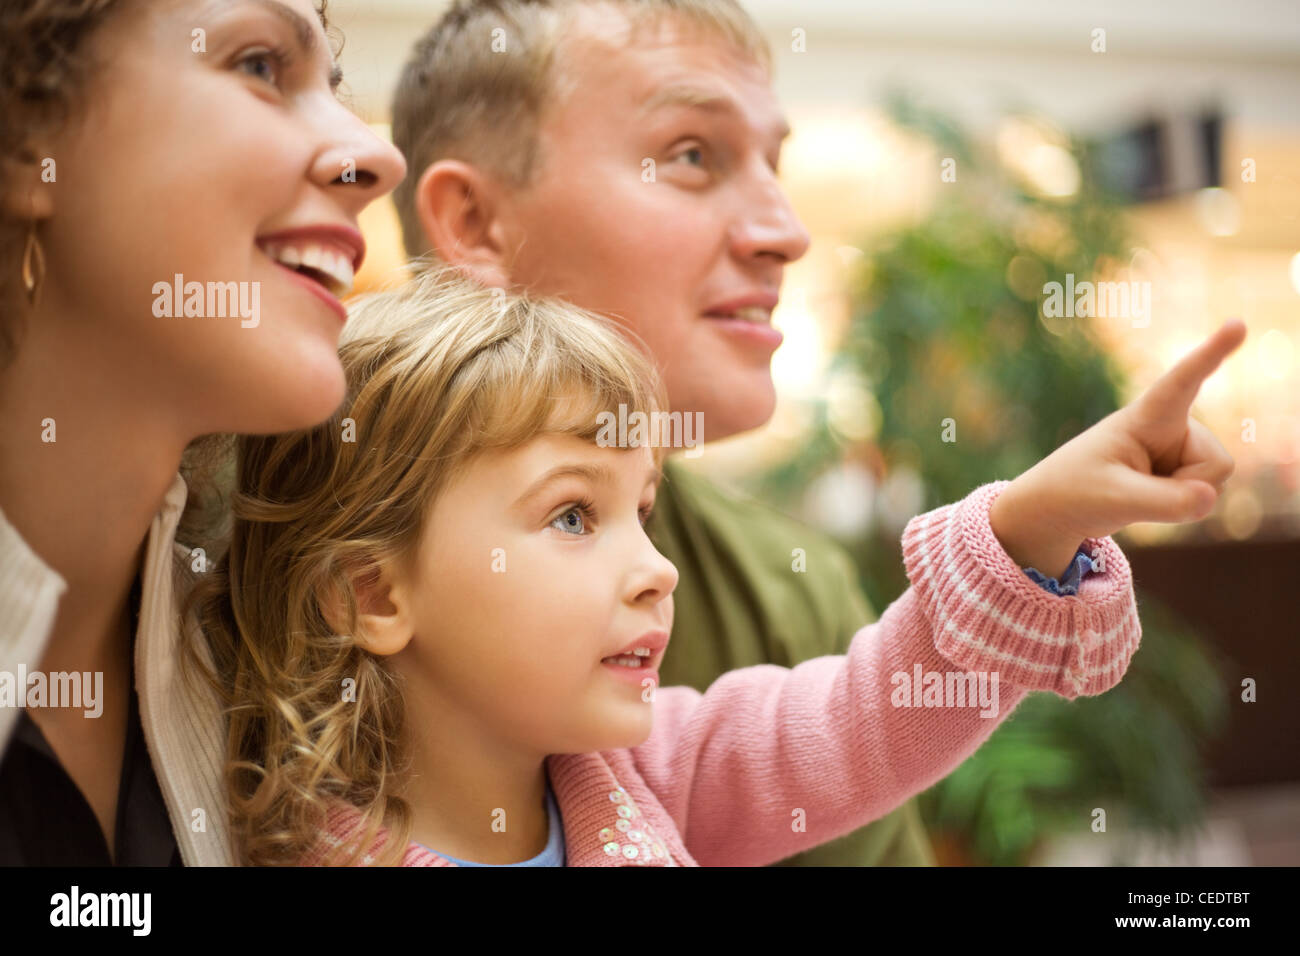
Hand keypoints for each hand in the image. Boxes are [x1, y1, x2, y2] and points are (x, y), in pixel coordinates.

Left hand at [990, 318, 1246, 576]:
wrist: (1061, 506)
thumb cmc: (1078, 491)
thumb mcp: (1113, 500)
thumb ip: (1163, 503)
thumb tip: (1210, 498)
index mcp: (1145, 417)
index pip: (1182, 382)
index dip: (1211, 354)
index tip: (1237, 324)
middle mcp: (1172, 425)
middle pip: (1215, 463)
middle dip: (1183, 488)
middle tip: (1131, 487)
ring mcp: (1181, 447)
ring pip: (1213, 483)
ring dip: (1179, 500)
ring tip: (1136, 491)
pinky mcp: (1185, 468)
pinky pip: (1205, 497)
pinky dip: (1179, 509)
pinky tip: (1147, 499)